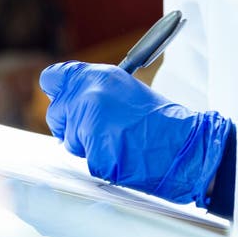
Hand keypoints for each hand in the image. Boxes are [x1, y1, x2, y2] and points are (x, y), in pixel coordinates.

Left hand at [39, 61, 231, 207]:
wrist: (183, 144)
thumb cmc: (160, 121)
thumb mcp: (126, 91)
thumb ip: (94, 91)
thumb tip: (71, 99)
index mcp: (99, 75)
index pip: (54, 77)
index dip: (58, 90)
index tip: (62, 98)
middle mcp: (90, 93)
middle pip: (56, 113)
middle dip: (71, 125)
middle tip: (97, 130)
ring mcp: (89, 121)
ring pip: (69, 140)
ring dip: (87, 145)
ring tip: (118, 141)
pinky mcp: (92, 148)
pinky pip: (85, 159)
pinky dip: (99, 161)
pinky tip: (121, 154)